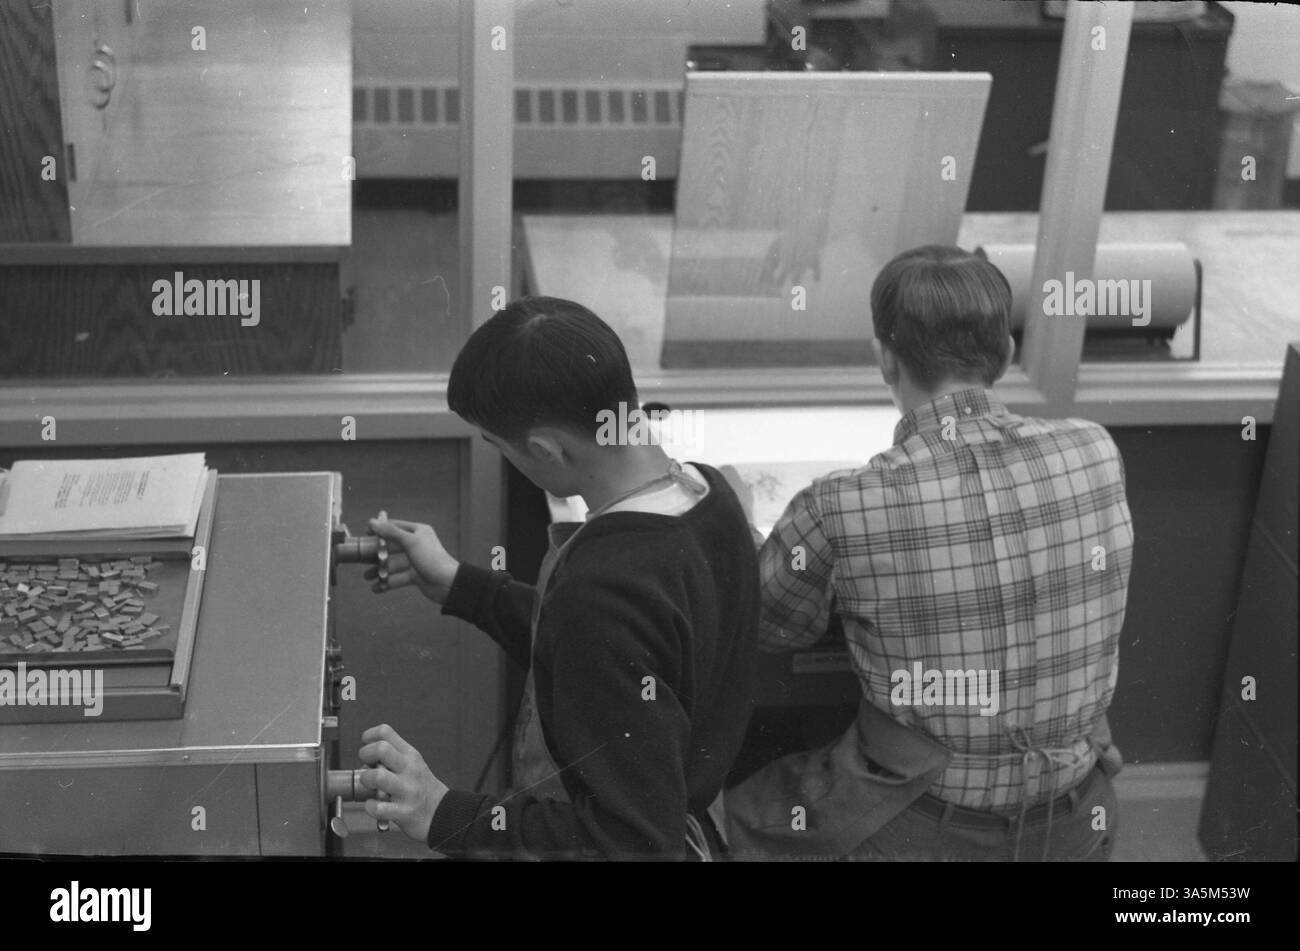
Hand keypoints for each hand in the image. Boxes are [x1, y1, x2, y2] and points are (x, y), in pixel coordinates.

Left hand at [358, 723, 448, 843]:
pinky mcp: (404, 812)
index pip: (385, 731)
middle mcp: (410, 769)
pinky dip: (370, 806)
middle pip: (380, 748)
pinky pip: (378, 807)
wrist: (443, 813)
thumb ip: (390, 759)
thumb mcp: (412, 765)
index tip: (368, 749)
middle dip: (365, 755)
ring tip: (370, 787)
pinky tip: (373, 806)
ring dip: (366, 781)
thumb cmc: (421, 788)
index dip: (369, 737)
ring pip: (377, 777)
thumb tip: (364, 763)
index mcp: (410, 754)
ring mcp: (408, 790)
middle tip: (367, 768)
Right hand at [366, 516, 459, 602]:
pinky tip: (376, 588)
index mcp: (418, 532)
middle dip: (377, 554)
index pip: (395, 526)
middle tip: (362, 559)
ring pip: (393, 565)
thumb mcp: (410, 542)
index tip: (366, 533)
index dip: (380, 529)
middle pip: (391, 547)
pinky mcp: (415, 576)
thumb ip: (391, 532)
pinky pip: (397, 579)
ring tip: (367, 577)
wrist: (448, 584)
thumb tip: (373, 522)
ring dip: (379, 571)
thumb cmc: (431, 558)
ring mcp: (416, 561)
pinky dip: (386, 583)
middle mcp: (417, 545)